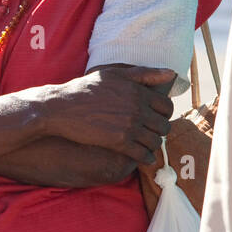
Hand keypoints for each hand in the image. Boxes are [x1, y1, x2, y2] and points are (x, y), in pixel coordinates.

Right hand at [42, 66, 174, 164]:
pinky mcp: (119, 142)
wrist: (60, 108)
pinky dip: (146, 158)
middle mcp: (137, 109)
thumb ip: (143, 74)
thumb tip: (171, 73)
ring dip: (152, 144)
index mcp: (138, 92)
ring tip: (145, 144)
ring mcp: (129, 126)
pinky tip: (142, 157)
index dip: (163, 113)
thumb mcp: (113, 74)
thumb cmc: (85, 89)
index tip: (154, 116)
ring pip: (155, 141)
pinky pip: (143, 154)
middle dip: (158, 130)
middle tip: (149, 131)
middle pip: (164, 126)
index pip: (166, 106)